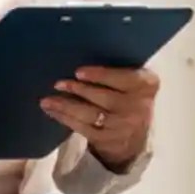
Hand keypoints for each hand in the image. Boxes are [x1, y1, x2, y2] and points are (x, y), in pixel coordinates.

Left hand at [40, 66, 159, 171]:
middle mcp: (139, 107)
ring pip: (90, 114)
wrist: (135, 135)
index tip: (79, 72)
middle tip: (59, 83)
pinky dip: (65, 119)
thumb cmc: (128, 95)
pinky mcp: (108, 140)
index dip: (101, 75)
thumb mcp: (134, 80)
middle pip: (104, 97)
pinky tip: (53, 111)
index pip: (125, 78)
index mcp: (147, 84)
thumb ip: (121, 69)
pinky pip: (83, 128)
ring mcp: (123, 126)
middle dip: (79, 90)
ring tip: (48, 100)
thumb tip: (82, 53)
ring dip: (66, 106)